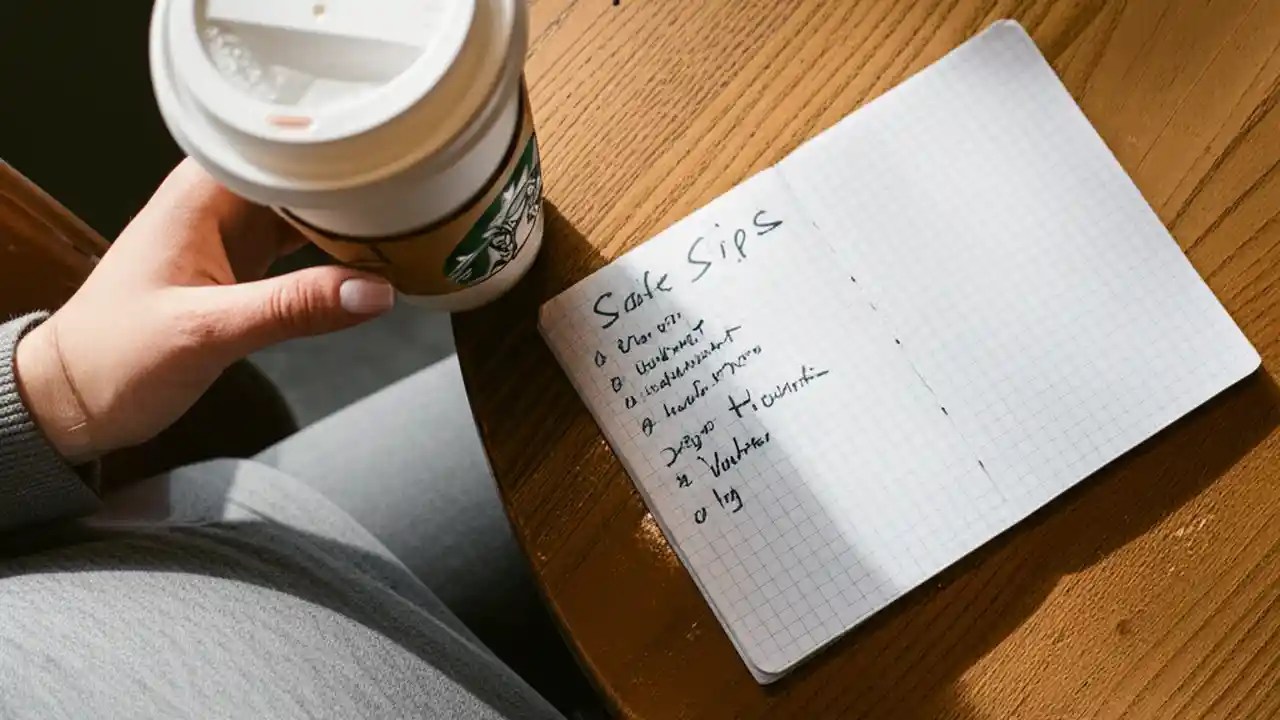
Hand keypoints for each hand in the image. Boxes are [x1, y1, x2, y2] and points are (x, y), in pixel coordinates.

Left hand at [14, 159, 394, 462]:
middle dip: (362, 184)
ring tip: (412, 227)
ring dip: (356, 220)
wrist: (75, 399)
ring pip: (313, 209)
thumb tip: (375, 292)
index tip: (398, 161)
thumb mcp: (207, 330)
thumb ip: (292, 308)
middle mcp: (222, 201)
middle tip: (422, 201)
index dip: (343, 146)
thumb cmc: (113, 356)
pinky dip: (341, 253)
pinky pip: (307, 244)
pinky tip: (375, 262)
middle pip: (309, 172)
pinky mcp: (246, 265)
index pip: (286, 143)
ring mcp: (235, 232)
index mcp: (203, 191)